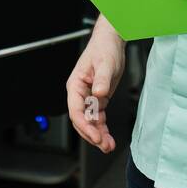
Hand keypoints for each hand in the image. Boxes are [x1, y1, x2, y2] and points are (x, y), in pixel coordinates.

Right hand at [66, 19, 125, 152]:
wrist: (111, 42)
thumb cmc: (104, 48)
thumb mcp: (105, 63)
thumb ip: (102, 79)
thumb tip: (98, 93)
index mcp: (75, 85)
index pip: (76, 110)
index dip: (85, 125)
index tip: (95, 135)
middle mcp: (79, 93)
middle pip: (82, 120)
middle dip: (92, 134)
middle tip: (104, 145)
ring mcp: (88, 97)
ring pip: (90, 122)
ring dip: (98, 135)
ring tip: (108, 146)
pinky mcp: (98, 99)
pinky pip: (98, 118)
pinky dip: (103, 129)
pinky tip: (108, 137)